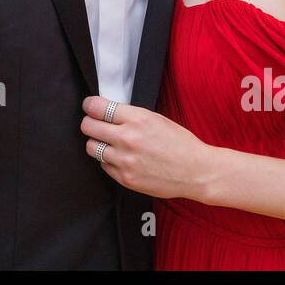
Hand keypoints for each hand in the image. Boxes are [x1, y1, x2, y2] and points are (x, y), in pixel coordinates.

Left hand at [80, 96, 221, 200]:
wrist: (196, 172)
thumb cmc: (180, 143)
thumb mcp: (156, 119)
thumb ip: (129, 115)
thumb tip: (106, 111)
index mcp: (137, 119)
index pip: (97, 107)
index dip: (90, 105)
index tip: (90, 107)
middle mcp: (128, 138)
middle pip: (88, 127)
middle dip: (90, 123)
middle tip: (95, 124)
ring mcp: (125, 160)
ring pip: (91, 147)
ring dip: (97, 143)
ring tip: (109, 143)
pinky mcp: (125, 178)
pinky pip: (103, 166)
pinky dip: (108, 161)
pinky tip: (121, 158)